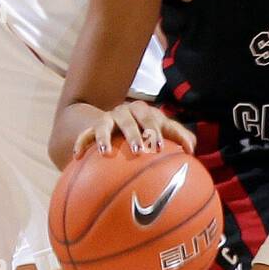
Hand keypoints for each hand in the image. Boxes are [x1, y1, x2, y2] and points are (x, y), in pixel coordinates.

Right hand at [71, 101, 195, 158]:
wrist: (120, 121)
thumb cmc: (148, 130)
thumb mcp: (163, 131)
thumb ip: (179, 137)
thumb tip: (191, 150)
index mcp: (144, 112)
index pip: (152, 119)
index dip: (156, 131)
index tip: (159, 147)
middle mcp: (126, 112)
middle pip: (129, 120)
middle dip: (133, 134)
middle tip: (138, 150)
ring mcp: (108, 119)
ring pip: (105, 125)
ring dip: (105, 137)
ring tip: (106, 152)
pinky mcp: (93, 128)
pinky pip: (85, 135)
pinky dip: (81, 143)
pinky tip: (77, 157)